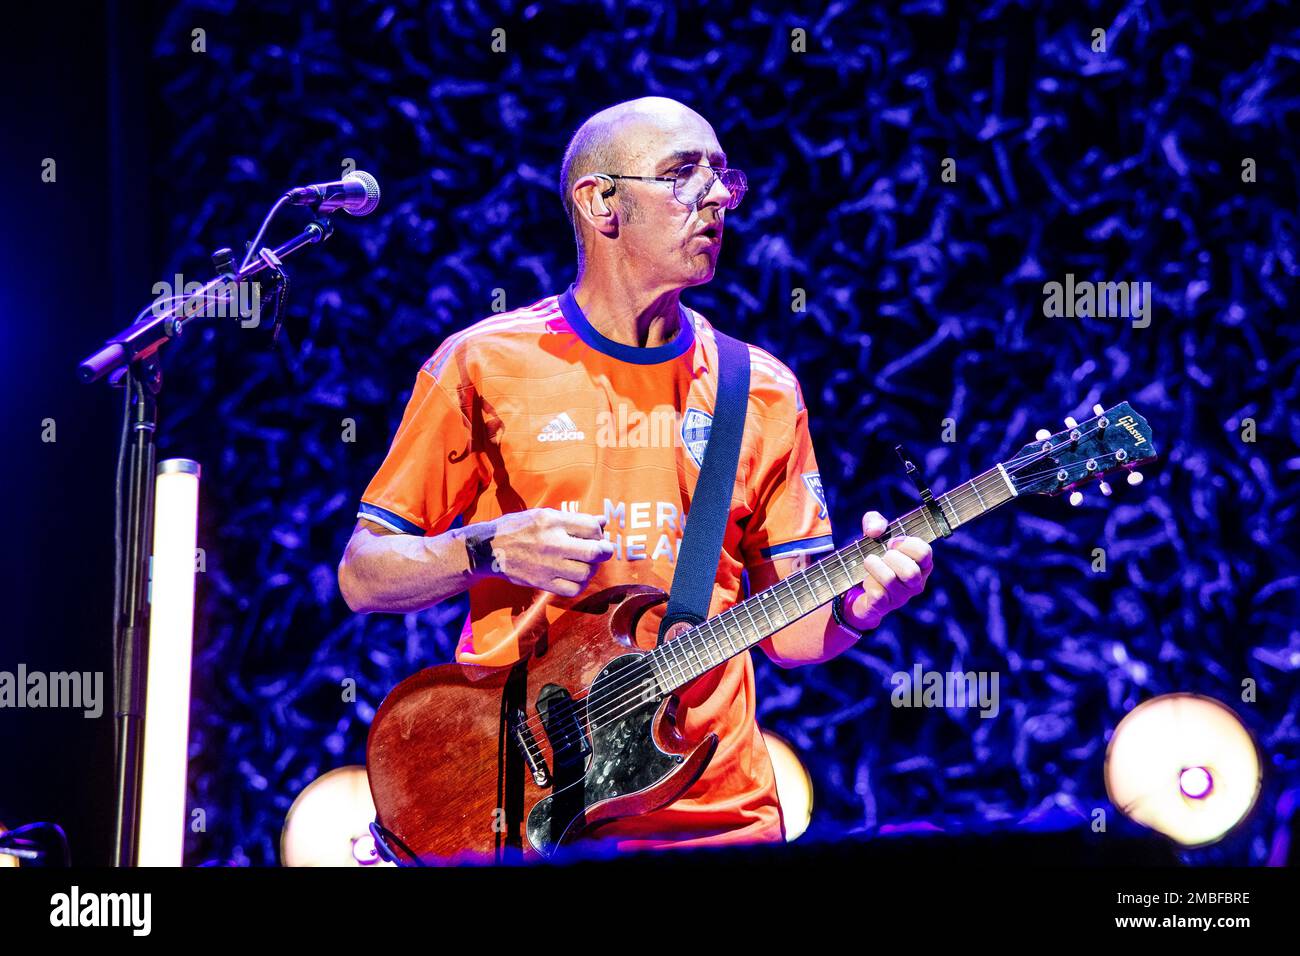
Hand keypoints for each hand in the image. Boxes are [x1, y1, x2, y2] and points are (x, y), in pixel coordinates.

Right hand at [471, 508, 614, 596]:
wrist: (489, 549)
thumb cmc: (519, 528)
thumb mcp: (545, 515)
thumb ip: (574, 519)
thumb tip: (602, 521)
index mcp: (552, 522)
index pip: (591, 528)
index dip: (599, 532)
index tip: (597, 535)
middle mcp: (551, 543)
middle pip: (593, 552)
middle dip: (604, 551)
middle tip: (602, 550)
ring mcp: (547, 565)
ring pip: (585, 573)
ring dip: (592, 568)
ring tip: (586, 563)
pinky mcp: (541, 583)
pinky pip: (572, 589)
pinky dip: (580, 584)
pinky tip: (576, 577)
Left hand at [841, 510, 932, 630]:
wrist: (861, 590)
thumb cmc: (877, 558)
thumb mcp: (875, 535)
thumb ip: (875, 522)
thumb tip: (874, 531)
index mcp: (921, 565)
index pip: (924, 552)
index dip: (906, 544)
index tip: (892, 543)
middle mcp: (915, 583)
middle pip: (911, 572)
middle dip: (892, 558)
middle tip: (883, 556)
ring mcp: (901, 597)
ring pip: (891, 580)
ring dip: (876, 567)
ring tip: (869, 562)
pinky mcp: (883, 607)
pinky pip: (877, 594)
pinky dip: (868, 583)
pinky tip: (866, 581)